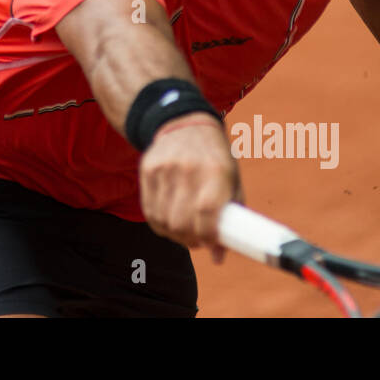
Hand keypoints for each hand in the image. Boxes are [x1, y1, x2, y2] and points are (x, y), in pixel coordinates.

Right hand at [138, 114, 240, 255]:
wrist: (183, 123)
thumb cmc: (214, 157)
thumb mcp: (231, 179)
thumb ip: (230, 216)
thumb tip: (219, 256)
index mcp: (215, 170)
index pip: (206, 212)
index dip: (208, 236)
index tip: (211, 244)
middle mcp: (188, 169)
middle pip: (182, 221)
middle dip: (190, 240)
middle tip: (198, 242)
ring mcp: (164, 169)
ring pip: (164, 220)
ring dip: (175, 235)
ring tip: (185, 233)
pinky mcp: (147, 170)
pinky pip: (150, 211)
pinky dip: (160, 225)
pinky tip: (169, 224)